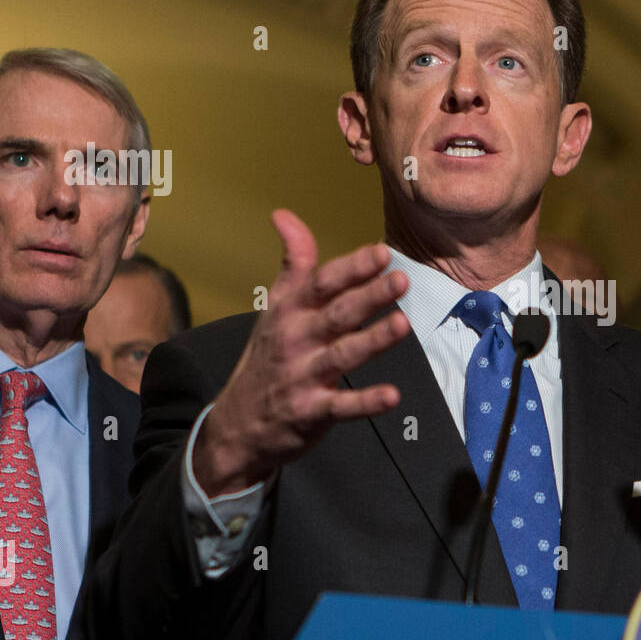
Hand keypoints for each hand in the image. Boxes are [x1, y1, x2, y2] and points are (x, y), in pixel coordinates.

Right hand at [193, 209, 410, 495]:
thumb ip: (293, 263)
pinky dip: (366, 402)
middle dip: (369, 296)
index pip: (322, 283)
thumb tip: (284, 214)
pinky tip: (392, 396)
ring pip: (343, 355)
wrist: (238, 425)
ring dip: (373, 340)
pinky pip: (342, 407)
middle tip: (400, 280)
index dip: (352, 267)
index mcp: (290, 312)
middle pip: (337, 314)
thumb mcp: (275, 307)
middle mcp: (296, 341)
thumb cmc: (267, 358)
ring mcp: (303, 377)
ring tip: (402, 324)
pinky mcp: (312, 412)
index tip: (382, 253)